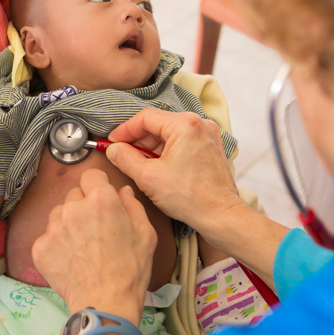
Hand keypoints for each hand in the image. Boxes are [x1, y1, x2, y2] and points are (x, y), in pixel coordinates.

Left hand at [32, 169, 154, 323]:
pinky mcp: (40, 247)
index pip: (91, 175)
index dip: (98, 186)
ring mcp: (53, 228)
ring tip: (82, 246)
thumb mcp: (145, 234)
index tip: (100, 198)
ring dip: (67, 224)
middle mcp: (73, 208)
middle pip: (74, 195)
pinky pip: (47, 236)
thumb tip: (122, 192)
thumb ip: (133, 206)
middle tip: (95, 229)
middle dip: (83, 206)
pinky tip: (71, 259)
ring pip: (58, 214)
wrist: (106, 303)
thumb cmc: (130, 270)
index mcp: (101, 200)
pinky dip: (56, 245)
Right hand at [105, 110, 242, 235]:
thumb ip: (125, 159)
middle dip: (138, 140)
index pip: (145, 118)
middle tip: (122, 155)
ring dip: (152, 147)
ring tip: (139, 165)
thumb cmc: (190, 198)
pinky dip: (167, 151)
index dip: (124, 130)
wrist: (221, 216)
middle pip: (159, 124)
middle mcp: (200, 124)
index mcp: (185, 124)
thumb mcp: (148, 177)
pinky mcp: (211, 148)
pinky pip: (182, 142)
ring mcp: (208, 135)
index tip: (112, 142)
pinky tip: (156, 167)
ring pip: (170, 133)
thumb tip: (113, 150)